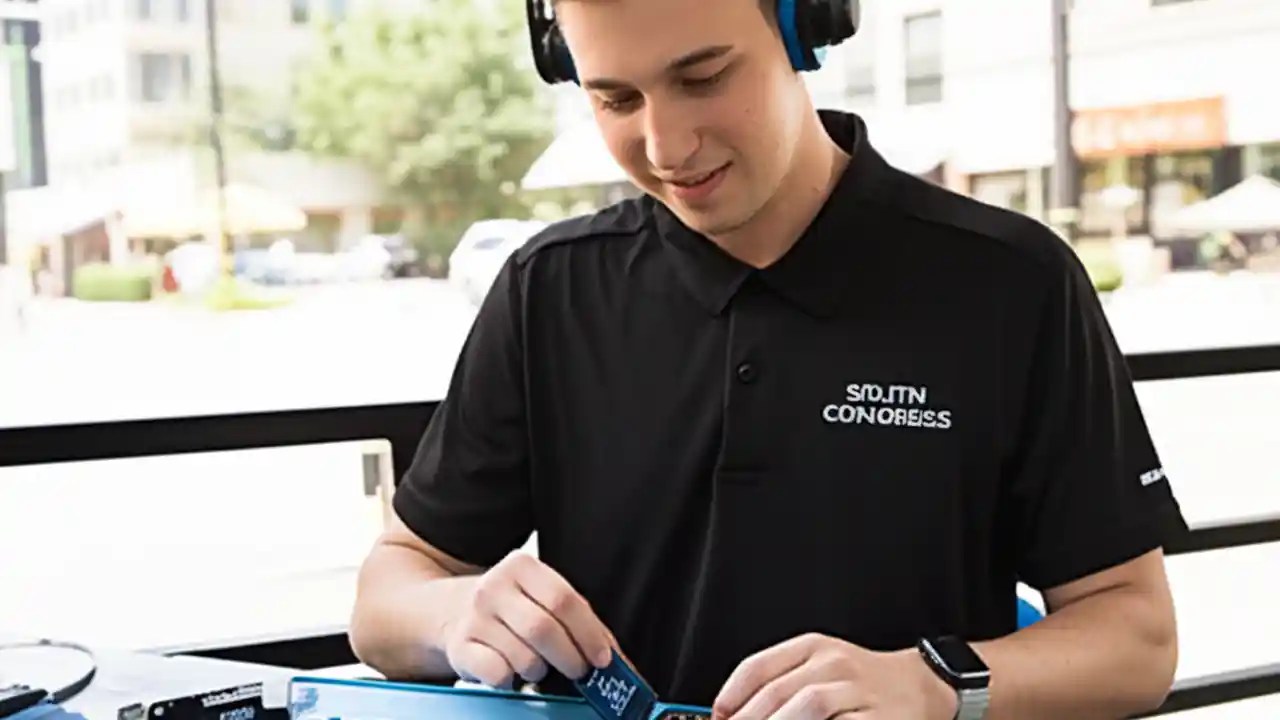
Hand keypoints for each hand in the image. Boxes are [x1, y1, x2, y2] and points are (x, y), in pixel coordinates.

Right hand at [440, 551, 615, 687]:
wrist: (452, 611)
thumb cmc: (511, 607)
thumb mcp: (540, 598)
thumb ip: (577, 619)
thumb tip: (618, 660)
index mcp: (521, 566)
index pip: (564, 599)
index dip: (589, 633)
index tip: (602, 657)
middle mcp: (494, 587)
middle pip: (544, 628)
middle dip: (570, 657)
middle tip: (579, 670)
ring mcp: (474, 617)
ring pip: (524, 657)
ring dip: (540, 671)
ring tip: (540, 667)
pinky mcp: (460, 647)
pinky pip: (498, 673)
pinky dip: (513, 680)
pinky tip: (513, 672)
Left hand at [711, 633, 958, 719]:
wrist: (920, 684)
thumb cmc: (862, 679)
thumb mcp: (821, 664)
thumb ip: (781, 681)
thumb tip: (735, 711)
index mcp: (813, 647)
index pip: (759, 666)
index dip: (732, 695)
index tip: (718, 716)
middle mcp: (834, 663)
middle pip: (778, 691)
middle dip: (749, 719)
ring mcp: (857, 690)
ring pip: (807, 705)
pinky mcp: (879, 718)